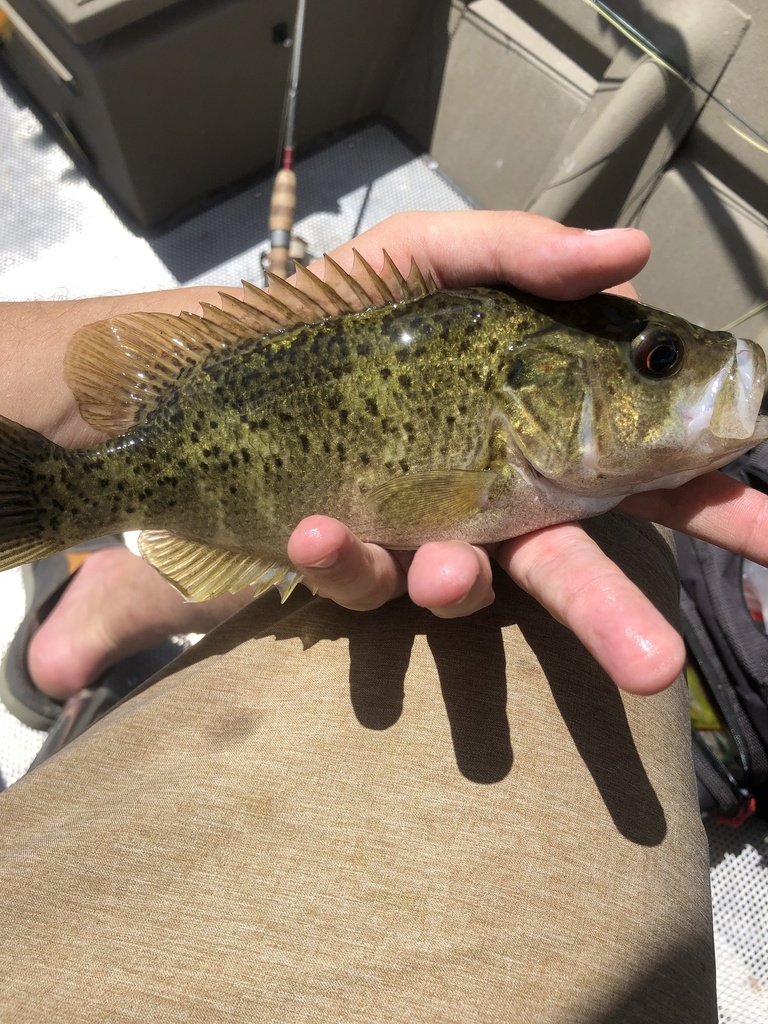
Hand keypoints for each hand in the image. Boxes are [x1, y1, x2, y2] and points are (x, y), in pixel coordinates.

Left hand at [286, 211, 767, 694]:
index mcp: (532, 433)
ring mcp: (415, 534)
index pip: (642, 473)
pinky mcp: (345, 557)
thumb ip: (520, 254)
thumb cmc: (340, 308)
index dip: (710, 499)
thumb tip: (635, 251)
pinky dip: (343, 558)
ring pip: (461, 589)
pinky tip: (320, 528)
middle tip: (657, 666)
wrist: (221, 359)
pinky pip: (353, 576)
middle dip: (616, 617)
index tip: (767, 535)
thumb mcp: (426, 257)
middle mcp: (488, 499)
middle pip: (572, 567)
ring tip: (444, 568)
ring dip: (458, 587)